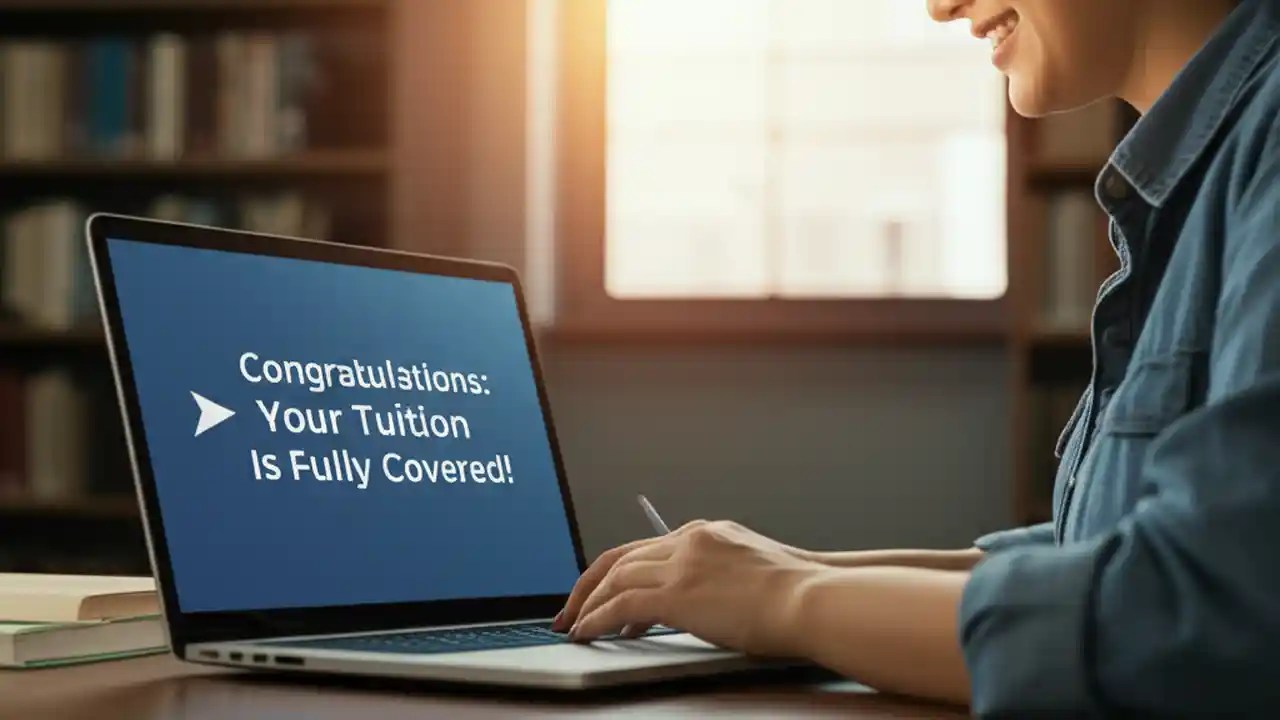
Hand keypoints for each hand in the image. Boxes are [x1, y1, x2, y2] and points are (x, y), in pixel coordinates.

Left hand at [554, 520, 825, 656]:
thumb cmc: (801, 594)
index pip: (648, 548)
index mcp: (708, 533)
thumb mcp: (755, 572)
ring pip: (614, 577)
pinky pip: (620, 605)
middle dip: (589, 584)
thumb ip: (723, 578)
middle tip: (571, 608)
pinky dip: (596, 619)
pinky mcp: (678, 592)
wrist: (813, 598)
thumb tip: (708, 604)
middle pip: (621, 557)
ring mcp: (682, 563)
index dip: (619, 571)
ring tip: (572, 625)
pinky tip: (585, 633)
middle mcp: (690, 539)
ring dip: (586, 603)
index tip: (604, 591)